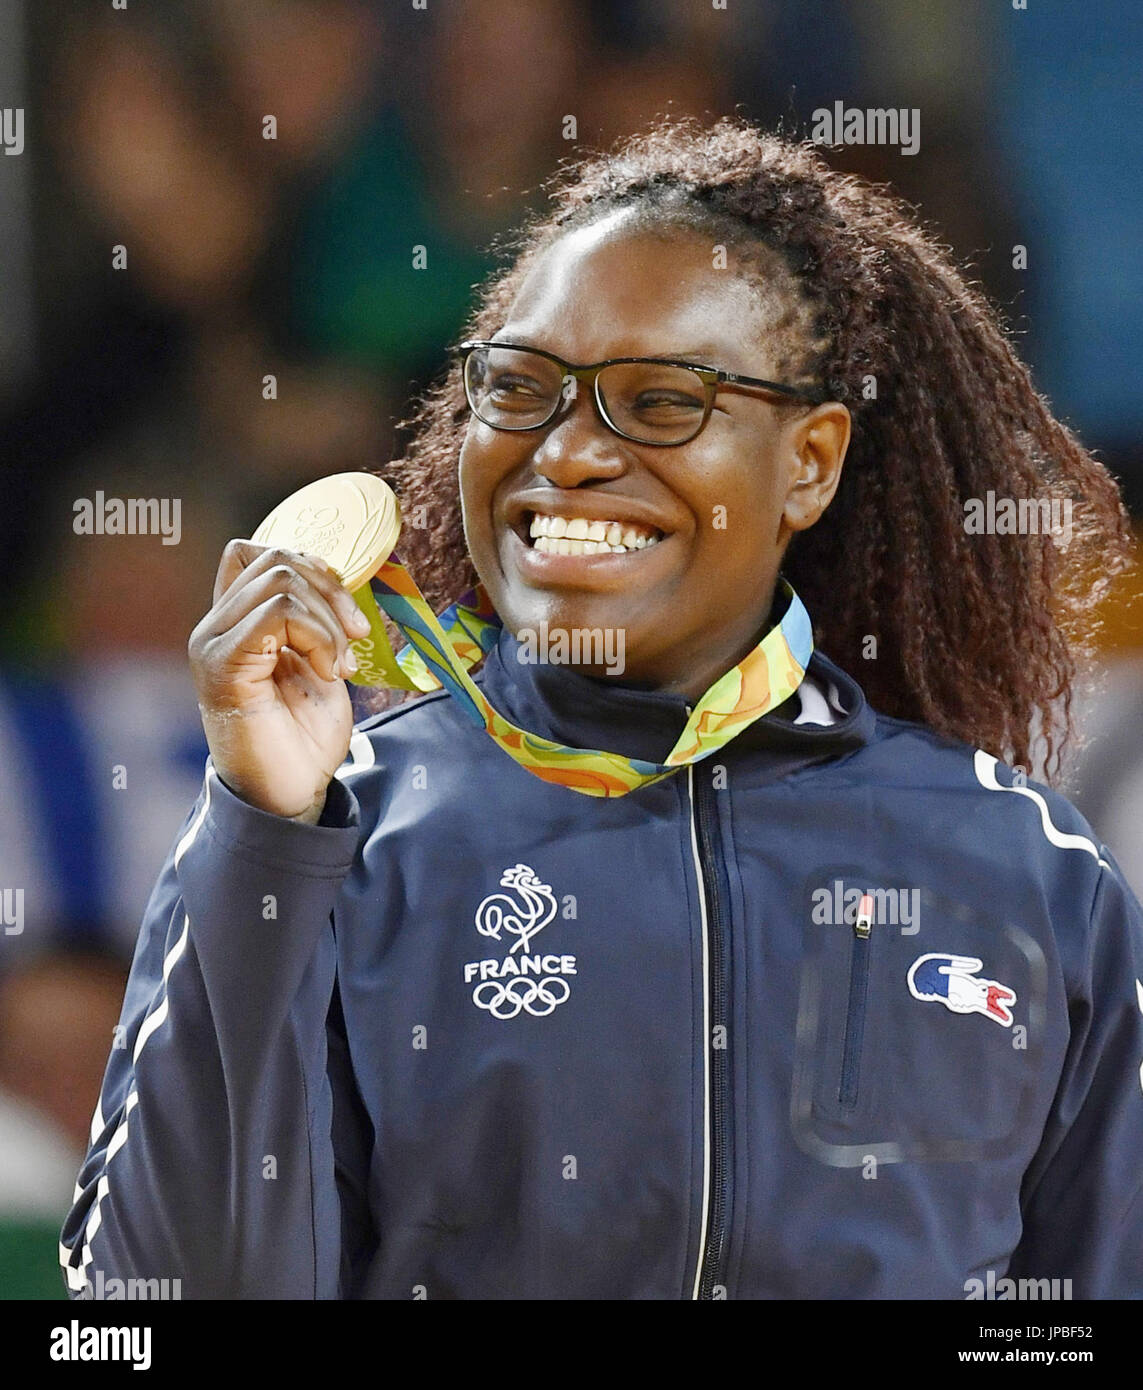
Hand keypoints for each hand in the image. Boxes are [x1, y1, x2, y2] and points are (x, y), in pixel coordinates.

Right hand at [188, 541, 371, 819]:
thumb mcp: (318, 663)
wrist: (291, 794)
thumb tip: (331, 578)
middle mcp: (215, 626)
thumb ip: (314, 620)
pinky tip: (328, 672)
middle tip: (355, 638)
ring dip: (328, 621)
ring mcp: (213, 643)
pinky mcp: (224, 664)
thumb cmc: (304, 737)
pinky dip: (318, 636)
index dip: (311, 566)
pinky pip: (277, 613)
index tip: (343, 615)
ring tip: (339, 665)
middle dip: (331, 590)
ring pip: (280, 580)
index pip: (257, 551)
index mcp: (236, 622)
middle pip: (274, 557)